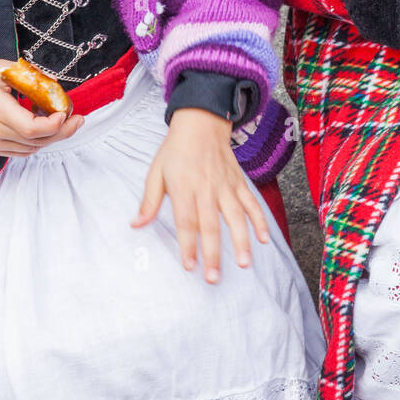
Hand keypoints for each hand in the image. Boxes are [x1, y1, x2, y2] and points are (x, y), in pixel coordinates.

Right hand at [0, 59, 84, 155]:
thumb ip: (27, 76)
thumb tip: (53, 84)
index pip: (31, 128)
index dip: (53, 125)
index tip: (66, 111)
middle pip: (35, 141)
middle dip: (62, 132)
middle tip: (78, 120)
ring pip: (30, 149)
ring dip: (51, 138)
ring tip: (63, 123)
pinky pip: (20, 152)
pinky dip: (36, 144)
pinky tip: (44, 131)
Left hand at [132, 107, 269, 282]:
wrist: (202, 122)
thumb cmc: (175, 150)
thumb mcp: (155, 172)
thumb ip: (149, 201)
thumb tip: (136, 225)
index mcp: (184, 187)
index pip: (186, 221)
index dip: (188, 245)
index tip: (190, 266)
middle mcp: (206, 188)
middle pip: (210, 225)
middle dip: (212, 254)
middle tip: (213, 278)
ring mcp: (225, 186)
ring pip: (235, 217)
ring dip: (240, 241)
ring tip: (243, 263)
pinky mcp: (238, 182)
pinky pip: (251, 203)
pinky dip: (259, 221)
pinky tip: (263, 240)